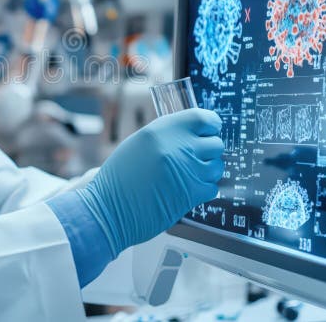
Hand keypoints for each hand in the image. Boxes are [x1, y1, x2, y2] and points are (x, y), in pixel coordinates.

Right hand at [77, 108, 223, 255]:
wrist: (108, 208)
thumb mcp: (138, 143)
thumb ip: (166, 136)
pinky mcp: (191, 193)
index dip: (210, 125)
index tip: (207, 131)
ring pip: (217, 166)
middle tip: (194, 159)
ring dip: (206, 172)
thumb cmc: (119, 178)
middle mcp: (177, 146)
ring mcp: (187, 170)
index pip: (203, 118)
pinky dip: (202, 190)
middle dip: (208, 152)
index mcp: (162, 130)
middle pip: (216, 143)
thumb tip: (192, 134)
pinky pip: (212, 187)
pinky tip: (184, 190)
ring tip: (186, 176)